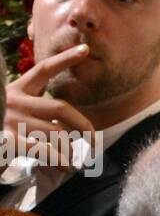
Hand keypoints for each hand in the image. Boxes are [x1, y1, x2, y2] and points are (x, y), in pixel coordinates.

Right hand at [3, 46, 94, 167]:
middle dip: (83, 124)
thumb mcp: (16, 109)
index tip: (86, 49)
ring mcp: (10, 121)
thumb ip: (38, 108)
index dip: (64, 58)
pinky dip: (57, 158)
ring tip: (75, 160)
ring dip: (69, 148)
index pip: (44, 69)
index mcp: (18, 89)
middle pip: (60, 107)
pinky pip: (42, 149)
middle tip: (94, 139)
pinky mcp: (8, 141)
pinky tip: (64, 166)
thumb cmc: (3, 126)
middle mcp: (14, 101)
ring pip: (55, 131)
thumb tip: (72, 127)